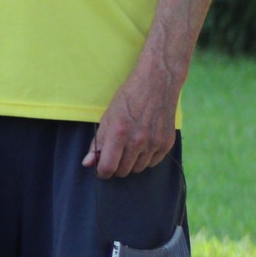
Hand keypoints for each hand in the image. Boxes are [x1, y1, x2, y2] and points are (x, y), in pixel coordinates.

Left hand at [85, 61, 179, 177]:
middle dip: (116, 167)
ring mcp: (154, 143)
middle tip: (115, 156)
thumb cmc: (127, 99)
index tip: (101, 170)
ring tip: (128, 147)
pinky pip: (152, 163)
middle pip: (123, 171)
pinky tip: (142, 145)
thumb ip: (97, 142)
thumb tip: (88, 163)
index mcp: (118, 132)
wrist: (156, 84)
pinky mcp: (167, 144)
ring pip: (138, 169)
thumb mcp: (107, 117)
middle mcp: (137, 140)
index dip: (102, 172)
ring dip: (131, 163)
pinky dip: (145, 159)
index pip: (108, 166)